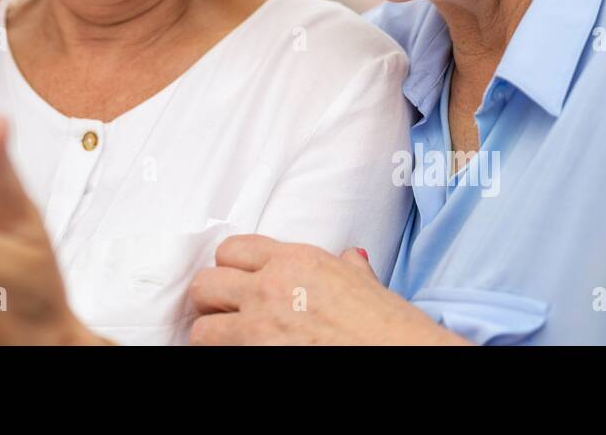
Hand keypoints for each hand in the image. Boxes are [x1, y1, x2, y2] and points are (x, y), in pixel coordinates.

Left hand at [187, 236, 468, 344]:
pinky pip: (220, 356)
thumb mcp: (367, 285)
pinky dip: (225, 357)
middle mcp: (270, 287)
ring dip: (212, 336)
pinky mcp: (256, 357)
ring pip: (202, 328)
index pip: (232, 249)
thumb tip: (351, 259)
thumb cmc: (391, 327)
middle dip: (211, 301)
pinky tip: (241, 357)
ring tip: (230, 343)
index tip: (237, 283)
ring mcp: (260, 326)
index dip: (230, 268)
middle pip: (205, 284)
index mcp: (296, 261)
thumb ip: (348, 268)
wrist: (403, 356)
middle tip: (226, 315)